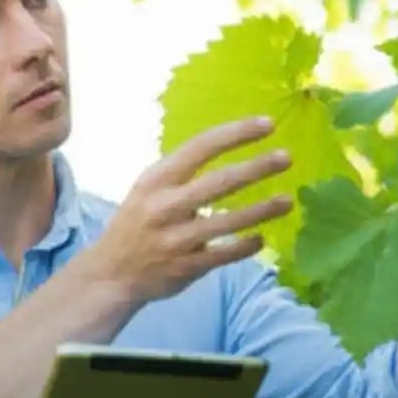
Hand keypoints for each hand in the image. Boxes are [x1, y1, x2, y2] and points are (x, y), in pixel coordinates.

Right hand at [82, 116, 291, 304]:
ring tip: (287, 201)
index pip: (201, 147)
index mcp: (156, 180)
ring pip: (227, 221)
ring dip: (261, 210)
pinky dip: (245, 246)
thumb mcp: (149, 189)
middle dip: (256, 168)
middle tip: (286, 158)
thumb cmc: (137, 222)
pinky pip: (225, 254)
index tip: (267, 124)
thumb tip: (229, 148)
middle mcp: (165, 206)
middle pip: (219, 182)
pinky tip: (260, 239)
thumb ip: (181, 173)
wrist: (111, 273)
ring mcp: (176, 239)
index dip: (236, 133)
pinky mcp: (186, 267)